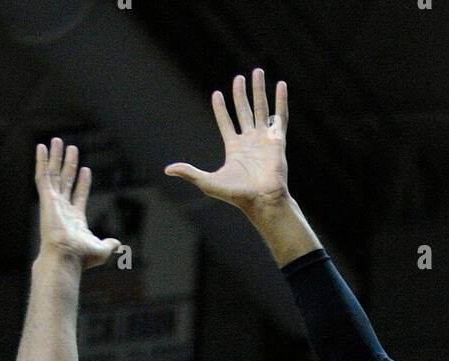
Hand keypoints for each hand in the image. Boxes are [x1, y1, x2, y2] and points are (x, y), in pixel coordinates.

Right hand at [35, 138, 122, 268]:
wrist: (66, 257)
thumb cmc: (81, 257)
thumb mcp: (101, 250)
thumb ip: (109, 244)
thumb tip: (118, 245)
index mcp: (74, 219)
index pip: (79, 195)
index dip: (83, 183)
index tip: (86, 169)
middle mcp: (62, 209)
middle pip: (65, 181)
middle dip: (68, 164)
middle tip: (71, 148)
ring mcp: (53, 202)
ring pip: (53, 174)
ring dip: (55, 158)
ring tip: (57, 141)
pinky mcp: (46, 198)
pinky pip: (42, 176)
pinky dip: (41, 161)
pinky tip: (41, 147)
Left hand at [166, 69, 288, 214]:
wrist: (261, 200)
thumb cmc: (237, 195)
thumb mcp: (208, 182)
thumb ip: (189, 172)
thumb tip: (167, 170)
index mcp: (234, 148)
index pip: (226, 123)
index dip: (221, 109)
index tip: (216, 94)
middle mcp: (250, 141)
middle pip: (244, 111)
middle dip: (241, 95)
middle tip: (239, 78)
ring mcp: (264, 139)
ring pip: (261, 109)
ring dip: (259, 91)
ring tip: (257, 72)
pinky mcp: (278, 140)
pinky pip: (280, 116)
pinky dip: (281, 101)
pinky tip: (281, 85)